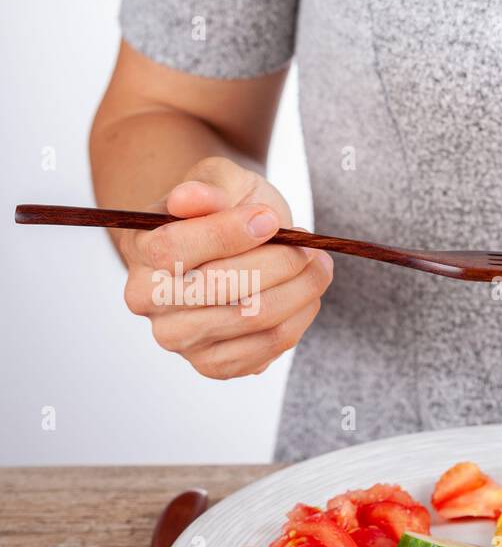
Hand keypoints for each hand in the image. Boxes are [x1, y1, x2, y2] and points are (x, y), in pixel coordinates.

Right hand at [119, 156, 332, 378]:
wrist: (224, 250)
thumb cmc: (221, 210)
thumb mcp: (218, 182)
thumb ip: (208, 187)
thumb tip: (190, 197)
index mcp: (138, 250)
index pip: (173, 248)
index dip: (227, 234)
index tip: (269, 219)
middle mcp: (148, 301)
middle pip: (220, 288)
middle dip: (279, 263)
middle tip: (311, 247)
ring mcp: (179, 339)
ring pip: (253, 318)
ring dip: (300, 290)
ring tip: (318, 266)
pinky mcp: (213, 364)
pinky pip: (268, 347)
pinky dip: (299, 318)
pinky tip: (308, 296)